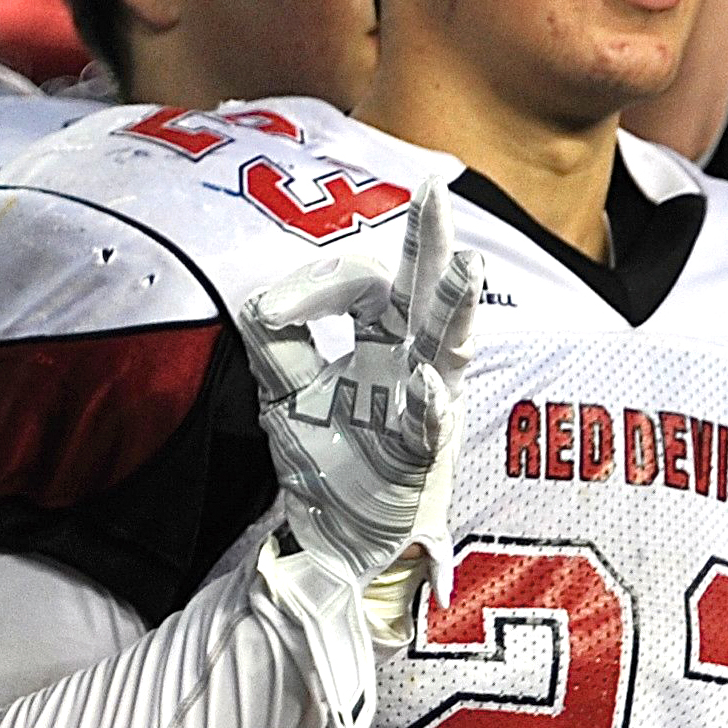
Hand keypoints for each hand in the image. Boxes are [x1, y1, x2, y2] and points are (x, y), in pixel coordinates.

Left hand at [238, 184, 480, 594]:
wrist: (333, 535)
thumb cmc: (324, 455)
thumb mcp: (286, 388)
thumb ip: (275, 340)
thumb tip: (261, 302)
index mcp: (379, 339)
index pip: (361, 283)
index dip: (318, 283)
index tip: (274, 311)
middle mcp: (408, 361)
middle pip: (422, 292)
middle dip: (428, 242)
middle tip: (434, 192)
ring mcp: (422, 406)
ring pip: (445, 346)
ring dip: (453, 307)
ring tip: (465, 267)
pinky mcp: (421, 457)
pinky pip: (432, 424)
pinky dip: (430, 402)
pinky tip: (425, 382)